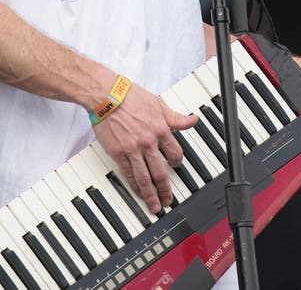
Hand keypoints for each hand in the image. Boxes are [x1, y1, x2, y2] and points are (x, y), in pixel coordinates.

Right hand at [93, 82, 196, 212]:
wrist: (107, 95)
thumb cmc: (131, 96)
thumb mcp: (159, 104)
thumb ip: (176, 118)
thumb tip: (193, 120)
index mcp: (160, 129)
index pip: (174, 153)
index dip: (177, 162)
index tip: (176, 166)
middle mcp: (148, 141)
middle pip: (160, 172)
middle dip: (166, 189)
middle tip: (168, 199)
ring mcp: (133, 149)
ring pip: (145, 178)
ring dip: (151, 194)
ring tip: (155, 205)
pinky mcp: (118, 153)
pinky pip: (128, 174)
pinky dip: (134, 186)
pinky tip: (138, 193)